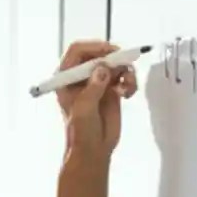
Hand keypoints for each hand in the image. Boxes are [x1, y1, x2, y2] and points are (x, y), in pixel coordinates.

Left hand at [56, 40, 138, 160]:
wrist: (93, 149)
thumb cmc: (80, 132)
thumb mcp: (83, 109)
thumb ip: (93, 88)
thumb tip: (103, 68)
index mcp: (66, 77)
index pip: (78, 51)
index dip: (94, 47)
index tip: (111, 53)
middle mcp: (81, 76)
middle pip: (99, 53)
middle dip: (114, 58)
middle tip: (125, 68)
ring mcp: (97, 81)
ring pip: (115, 63)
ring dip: (125, 71)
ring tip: (127, 87)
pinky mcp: (111, 88)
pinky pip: (124, 75)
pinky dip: (130, 81)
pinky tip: (128, 93)